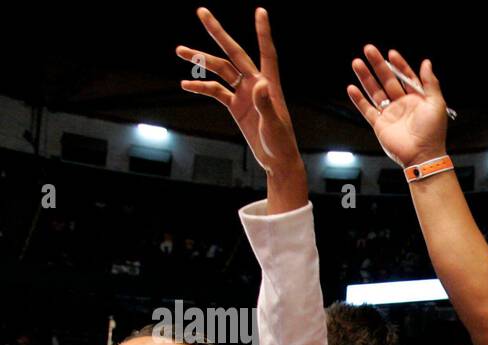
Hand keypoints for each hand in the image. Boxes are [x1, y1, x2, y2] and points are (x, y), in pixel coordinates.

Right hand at [177, 8, 302, 180]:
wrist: (277, 161)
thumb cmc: (281, 143)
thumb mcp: (273, 125)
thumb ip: (265, 103)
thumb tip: (259, 83)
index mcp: (269, 84)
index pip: (266, 52)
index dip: (263, 32)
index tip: (260, 11)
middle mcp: (255, 84)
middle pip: (234, 52)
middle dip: (218, 32)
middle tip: (201, 11)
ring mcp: (244, 94)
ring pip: (220, 70)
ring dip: (201, 60)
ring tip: (180, 50)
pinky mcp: (236, 107)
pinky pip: (215, 92)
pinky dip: (201, 87)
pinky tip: (185, 85)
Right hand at [347, 45, 448, 166]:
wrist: (422, 155)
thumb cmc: (432, 132)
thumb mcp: (436, 104)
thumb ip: (430, 83)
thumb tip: (426, 62)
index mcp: (417, 99)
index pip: (406, 77)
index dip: (399, 65)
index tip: (391, 53)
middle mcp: (402, 104)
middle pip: (387, 80)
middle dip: (378, 65)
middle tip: (368, 49)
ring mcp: (390, 114)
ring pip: (375, 91)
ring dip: (366, 77)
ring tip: (357, 62)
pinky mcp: (379, 124)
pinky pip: (367, 109)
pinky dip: (358, 99)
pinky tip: (352, 88)